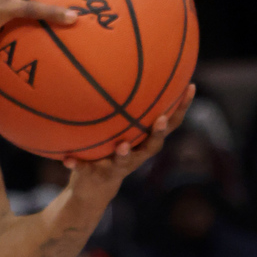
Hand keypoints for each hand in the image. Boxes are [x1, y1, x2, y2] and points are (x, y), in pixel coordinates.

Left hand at [61, 87, 195, 198]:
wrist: (93, 189)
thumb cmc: (111, 151)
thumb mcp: (122, 130)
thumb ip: (128, 109)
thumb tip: (132, 66)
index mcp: (144, 143)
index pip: (169, 125)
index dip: (181, 107)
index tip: (190, 87)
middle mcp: (136, 156)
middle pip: (152, 146)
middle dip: (157, 133)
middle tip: (159, 120)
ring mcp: (117, 168)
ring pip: (123, 162)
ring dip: (124, 155)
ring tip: (122, 147)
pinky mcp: (96, 176)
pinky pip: (86, 169)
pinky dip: (77, 165)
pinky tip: (66, 160)